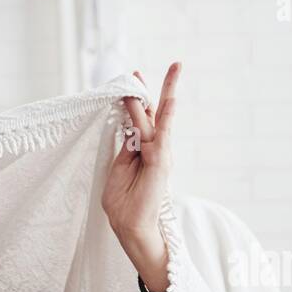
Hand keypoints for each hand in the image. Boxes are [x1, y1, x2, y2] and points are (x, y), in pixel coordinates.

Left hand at [101, 62, 180, 243]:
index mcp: (142, 150)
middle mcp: (154, 149)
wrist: (130, 226)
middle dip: (152, 89)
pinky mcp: (161, 162)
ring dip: (160, 94)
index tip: (132, 80)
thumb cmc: (123, 203)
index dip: (136, 100)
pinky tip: (172, 100)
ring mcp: (159, 154)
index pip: (140, 120)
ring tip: (173, 70)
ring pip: (154, 119)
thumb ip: (125, 151)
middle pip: (153, 114)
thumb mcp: (118, 171)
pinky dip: (167, 117)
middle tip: (160, 66)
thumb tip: (129, 131)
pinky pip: (163, 135)